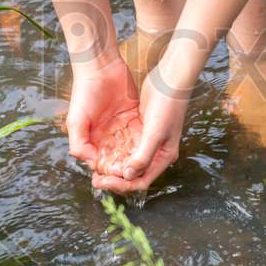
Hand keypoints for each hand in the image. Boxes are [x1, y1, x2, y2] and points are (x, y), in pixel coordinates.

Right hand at [65, 54, 140, 171]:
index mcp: (91, 140)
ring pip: (131, 149)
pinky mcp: (134, 117)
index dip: (109, 172)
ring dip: (137, 158)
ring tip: (144, 165)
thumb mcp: (76, 120)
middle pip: (118, 159)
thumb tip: (91, 163)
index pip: (101, 163)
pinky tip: (151, 149)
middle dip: (125, 168)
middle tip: (133, 174)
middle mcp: (106, 136)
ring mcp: (121, 127)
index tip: (117, 177)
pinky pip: (140, 135)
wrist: (101, 68)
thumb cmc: (84, 93)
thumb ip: (79, 143)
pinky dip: (145, 143)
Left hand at [91, 67, 188, 193]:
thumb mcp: (155, 133)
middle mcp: (157, 152)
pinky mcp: (141, 130)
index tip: (102, 182)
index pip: (141, 181)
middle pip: (134, 173)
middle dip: (115, 178)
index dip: (121, 185)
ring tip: (95, 167)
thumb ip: (143, 156)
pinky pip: (127, 146)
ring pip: (129, 160)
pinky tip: (102, 150)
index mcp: (163, 157)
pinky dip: (116, 151)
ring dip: (114, 165)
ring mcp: (149, 141)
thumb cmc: (167, 106)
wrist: (170, 80)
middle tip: (95, 179)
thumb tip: (128, 176)